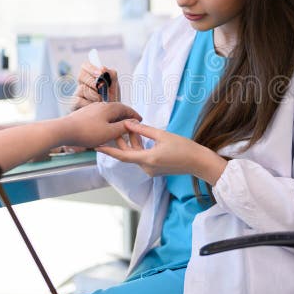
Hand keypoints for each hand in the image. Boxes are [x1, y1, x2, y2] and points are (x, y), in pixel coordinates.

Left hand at [59, 102, 140, 147]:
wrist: (64, 130)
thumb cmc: (87, 132)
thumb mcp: (110, 132)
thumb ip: (123, 127)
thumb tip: (133, 122)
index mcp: (110, 108)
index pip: (126, 108)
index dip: (134, 114)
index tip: (140, 119)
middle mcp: (101, 105)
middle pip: (117, 109)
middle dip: (126, 115)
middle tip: (132, 123)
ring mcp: (92, 108)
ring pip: (108, 112)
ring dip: (116, 118)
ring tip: (120, 126)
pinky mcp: (84, 114)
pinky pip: (100, 115)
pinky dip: (107, 120)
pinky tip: (104, 127)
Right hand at [72, 61, 119, 109]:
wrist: (112, 118)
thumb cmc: (112, 101)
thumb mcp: (115, 87)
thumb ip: (111, 76)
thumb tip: (102, 67)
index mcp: (91, 76)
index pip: (85, 66)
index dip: (91, 68)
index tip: (101, 73)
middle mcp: (82, 84)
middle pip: (81, 76)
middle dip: (94, 82)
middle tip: (103, 88)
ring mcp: (77, 94)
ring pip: (82, 88)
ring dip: (95, 95)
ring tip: (103, 102)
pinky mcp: (74, 104)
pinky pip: (80, 100)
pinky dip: (90, 105)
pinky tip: (96, 109)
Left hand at [96, 121, 227, 184]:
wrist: (198, 162)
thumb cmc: (183, 148)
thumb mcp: (162, 135)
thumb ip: (143, 130)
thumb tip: (128, 123)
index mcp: (147, 160)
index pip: (122, 156)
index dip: (108, 150)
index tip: (96, 146)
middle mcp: (147, 168)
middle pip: (128, 154)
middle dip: (121, 141)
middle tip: (113, 127)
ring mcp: (151, 170)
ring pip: (135, 155)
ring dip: (131, 143)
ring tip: (127, 127)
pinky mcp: (155, 168)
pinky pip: (142, 157)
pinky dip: (139, 147)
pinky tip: (139, 136)